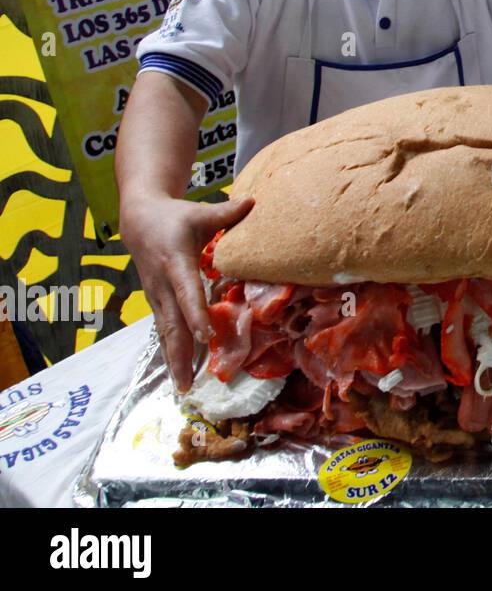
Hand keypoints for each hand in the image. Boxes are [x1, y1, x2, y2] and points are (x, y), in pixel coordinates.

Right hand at [120, 195, 254, 390]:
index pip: (186, 291)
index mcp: (175, 262)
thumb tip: (253, 203)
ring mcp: (156, 297)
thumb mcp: (199, 212)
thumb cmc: (175, 217)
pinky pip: (164, 330)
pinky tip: (180, 372)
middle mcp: (162, 285)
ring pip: (165, 333)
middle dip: (179, 354)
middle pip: (171, 323)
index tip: (204, 336)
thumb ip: (226, 213)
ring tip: (183, 387)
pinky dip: (171, 352)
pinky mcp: (156, 303)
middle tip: (188, 382)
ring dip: (174, 360)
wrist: (139, 221)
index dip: (194, 313)